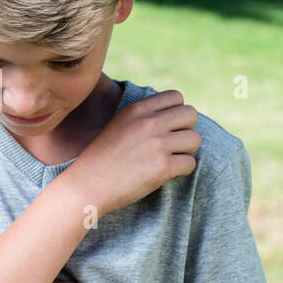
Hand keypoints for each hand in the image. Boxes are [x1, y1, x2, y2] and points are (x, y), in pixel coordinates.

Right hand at [62, 90, 200, 217]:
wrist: (87, 185)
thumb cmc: (104, 158)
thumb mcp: (120, 124)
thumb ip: (145, 116)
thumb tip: (176, 115)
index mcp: (138, 109)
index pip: (176, 97)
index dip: (177, 114)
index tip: (167, 128)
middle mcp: (149, 122)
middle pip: (191, 114)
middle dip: (186, 130)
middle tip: (172, 145)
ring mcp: (157, 144)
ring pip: (195, 139)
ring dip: (186, 152)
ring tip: (169, 160)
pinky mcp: (162, 167)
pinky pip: (190, 163)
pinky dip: (181, 171)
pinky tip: (165, 174)